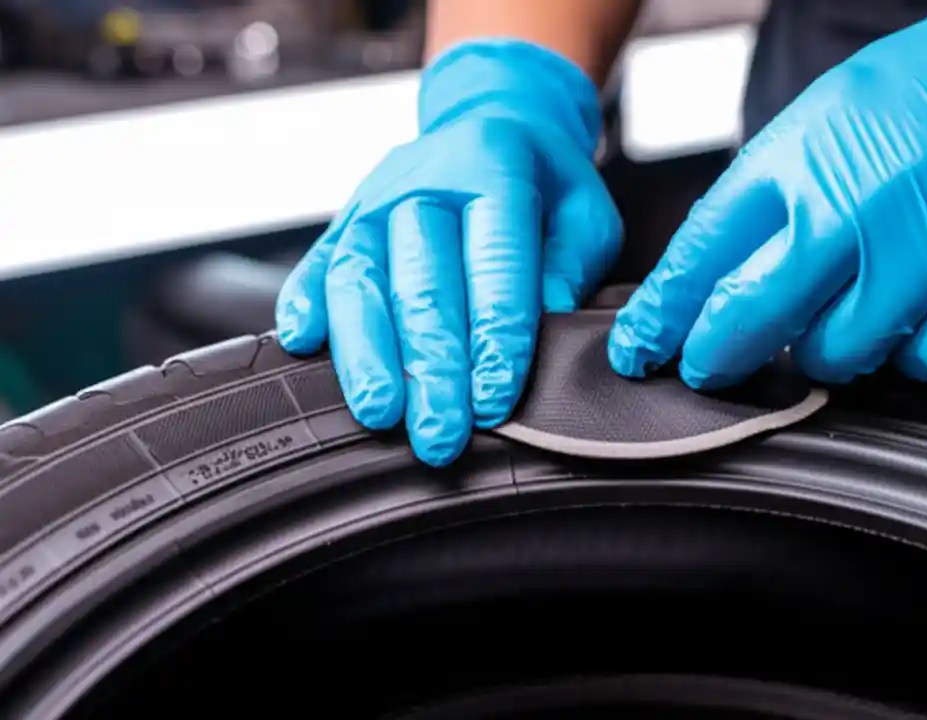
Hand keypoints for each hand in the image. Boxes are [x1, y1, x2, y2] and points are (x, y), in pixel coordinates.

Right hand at [276, 40, 621, 464]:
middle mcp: (427, 181)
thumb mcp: (585, 215)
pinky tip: (303, 345)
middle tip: (439, 433)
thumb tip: (551, 322)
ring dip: (367, 353)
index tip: (493, 400)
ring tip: (379, 413)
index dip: (494, 339)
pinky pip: (317, 263)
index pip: (494, 265)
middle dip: (430, 368)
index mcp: (496, 170)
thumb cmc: (545, 185)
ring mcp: (376, 200)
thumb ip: (571, 267)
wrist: (495, 124)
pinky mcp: (345, 220)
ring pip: (361, 278)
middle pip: (422, 283)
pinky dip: (306, 303)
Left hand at [608, 0, 926, 388]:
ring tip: (860, 296)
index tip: (639, 350)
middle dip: (716, 357)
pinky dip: (912, 349)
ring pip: (834, 358)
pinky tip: (925, 301)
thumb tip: (714, 280)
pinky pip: (920, 367)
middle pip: (752, 320)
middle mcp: (857, 210)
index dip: (662, 315)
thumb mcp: (829, 118)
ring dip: (828, 346)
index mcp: (805, 157)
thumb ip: (773, 198)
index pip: (705, 254)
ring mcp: (924, 260)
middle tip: (710, 367)